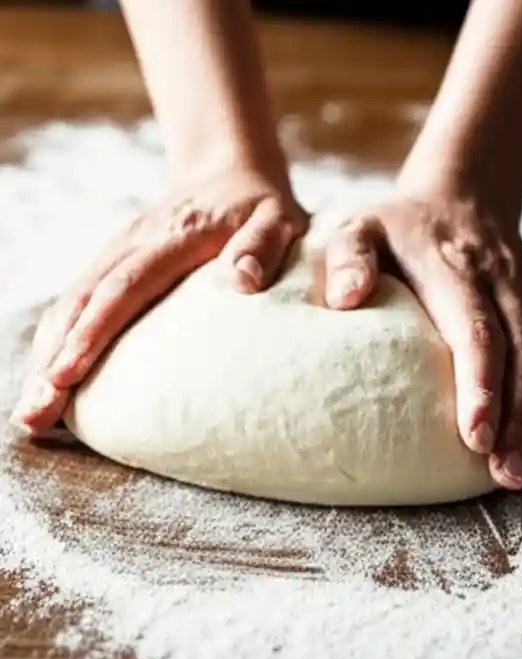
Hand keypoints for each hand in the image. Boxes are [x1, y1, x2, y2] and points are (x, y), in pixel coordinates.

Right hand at [9, 167, 307, 432]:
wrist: (228, 171)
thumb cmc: (260, 206)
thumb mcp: (278, 219)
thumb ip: (262, 246)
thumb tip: (242, 281)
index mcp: (173, 236)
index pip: (125, 286)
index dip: (93, 331)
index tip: (66, 375)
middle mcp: (134, 242)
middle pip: (83, 302)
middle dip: (54, 359)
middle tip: (35, 412)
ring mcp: (117, 251)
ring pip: (69, 304)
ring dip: (45, 357)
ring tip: (31, 412)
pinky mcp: (111, 262)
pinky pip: (74, 302)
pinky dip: (55, 340)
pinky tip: (44, 381)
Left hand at [320, 190, 521, 491]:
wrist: (465, 192)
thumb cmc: (400, 226)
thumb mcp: (359, 227)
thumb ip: (348, 259)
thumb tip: (348, 300)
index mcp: (457, 267)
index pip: (477, 330)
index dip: (482, 386)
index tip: (476, 438)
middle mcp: (507, 283)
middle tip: (509, 477)